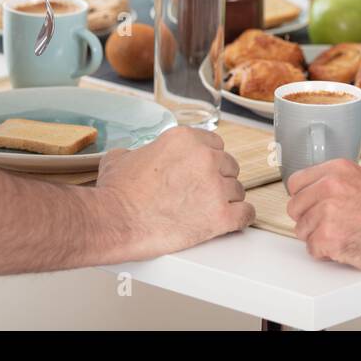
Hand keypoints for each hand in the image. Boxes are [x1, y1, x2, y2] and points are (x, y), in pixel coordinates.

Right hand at [95, 126, 255, 258]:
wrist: (115, 221)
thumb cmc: (116, 193)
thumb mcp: (122, 157)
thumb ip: (140, 152)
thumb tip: (137, 157)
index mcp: (185, 139)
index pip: (215, 144)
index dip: (208, 160)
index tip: (202, 172)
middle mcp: (205, 158)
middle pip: (229, 166)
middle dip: (218, 179)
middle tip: (202, 194)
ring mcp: (215, 187)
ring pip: (237, 190)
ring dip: (227, 200)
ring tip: (208, 210)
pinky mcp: (220, 216)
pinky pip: (245, 214)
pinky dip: (240, 219)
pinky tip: (232, 221)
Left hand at [286, 159, 360, 280]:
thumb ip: (338, 184)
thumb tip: (316, 193)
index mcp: (338, 170)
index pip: (296, 183)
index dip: (305, 199)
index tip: (314, 207)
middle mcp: (329, 186)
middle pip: (294, 208)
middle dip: (310, 221)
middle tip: (334, 227)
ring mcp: (328, 211)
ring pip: (301, 230)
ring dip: (319, 239)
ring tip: (346, 237)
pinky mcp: (329, 237)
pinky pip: (312, 249)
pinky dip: (327, 254)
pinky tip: (348, 248)